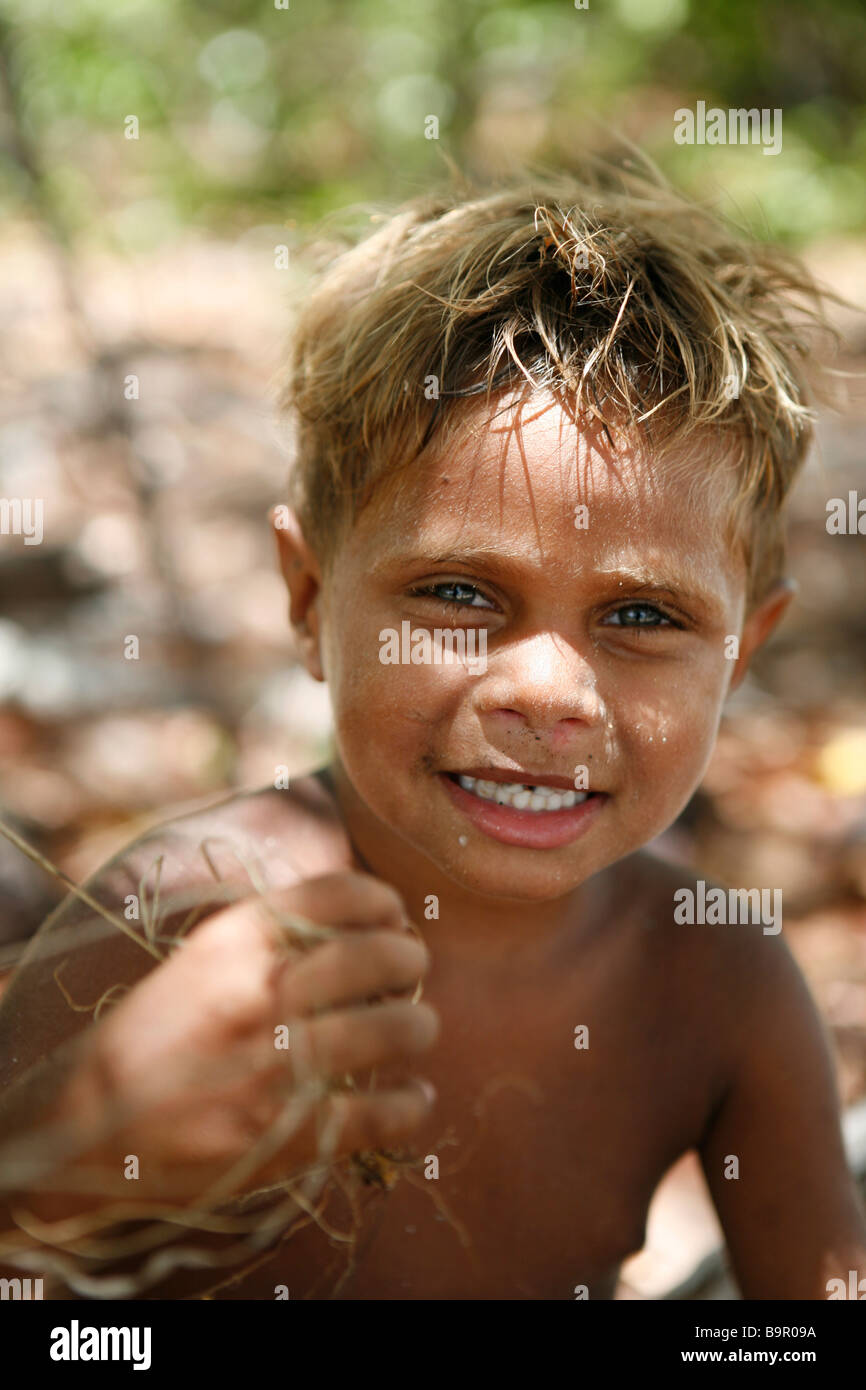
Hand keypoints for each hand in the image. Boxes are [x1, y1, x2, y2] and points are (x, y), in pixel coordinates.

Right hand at [58, 871, 437, 1207]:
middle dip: (411, 962)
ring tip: (417, 1031)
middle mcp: (259, 993)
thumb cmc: (149, 1041)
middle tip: (413, 975)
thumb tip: (359, 926)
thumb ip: (268, 941)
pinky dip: (409, 1105)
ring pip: (393, 1030)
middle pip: (379, 956)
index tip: (393, 918)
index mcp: (234, 942)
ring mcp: (274, 1065)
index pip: (337, 894)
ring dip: (419, 1027)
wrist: (84, 1130)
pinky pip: (379, 1114)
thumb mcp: (198, 964)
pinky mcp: (283, 1135)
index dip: (382, 902)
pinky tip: (412, 1099)